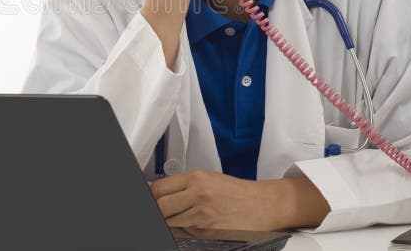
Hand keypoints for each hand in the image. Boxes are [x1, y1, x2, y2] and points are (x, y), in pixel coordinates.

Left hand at [148, 170, 329, 230]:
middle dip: (156, 211)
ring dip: (169, 222)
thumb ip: (182, 185)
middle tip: (159, 212)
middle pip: (160, 206)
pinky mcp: (208, 232)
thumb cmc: (235, 191)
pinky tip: (189, 225)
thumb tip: (153, 190)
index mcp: (196, 178)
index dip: (149, 196)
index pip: (159, 188)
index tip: (147, 199)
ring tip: (178, 217)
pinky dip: (182, 231)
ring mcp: (202, 215)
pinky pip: (185, 233)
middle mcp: (198, 194)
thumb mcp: (207, 179)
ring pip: (170, 222)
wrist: (263, 204)